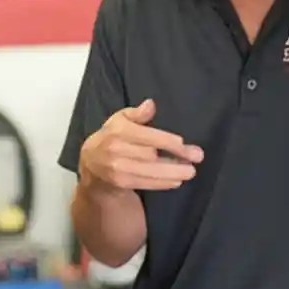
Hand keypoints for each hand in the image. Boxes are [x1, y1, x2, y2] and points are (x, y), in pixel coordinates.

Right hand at [79, 98, 203, 190]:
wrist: (91, 163)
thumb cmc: (111, 136)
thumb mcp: (120, 119)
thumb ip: (137, 113)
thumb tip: (150, 104)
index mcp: (119, 130)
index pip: (147, 136)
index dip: (166, 141)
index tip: (183, 144)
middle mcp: (116, 149)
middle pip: (151, 155)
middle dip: (176, 157)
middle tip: (197, 157)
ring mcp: (117, 168)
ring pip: (150, 171)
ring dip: (173, 172)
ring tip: (190, 172)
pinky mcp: (120, 182)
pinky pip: (145, 183)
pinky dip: (162, 183)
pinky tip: (175, 181)